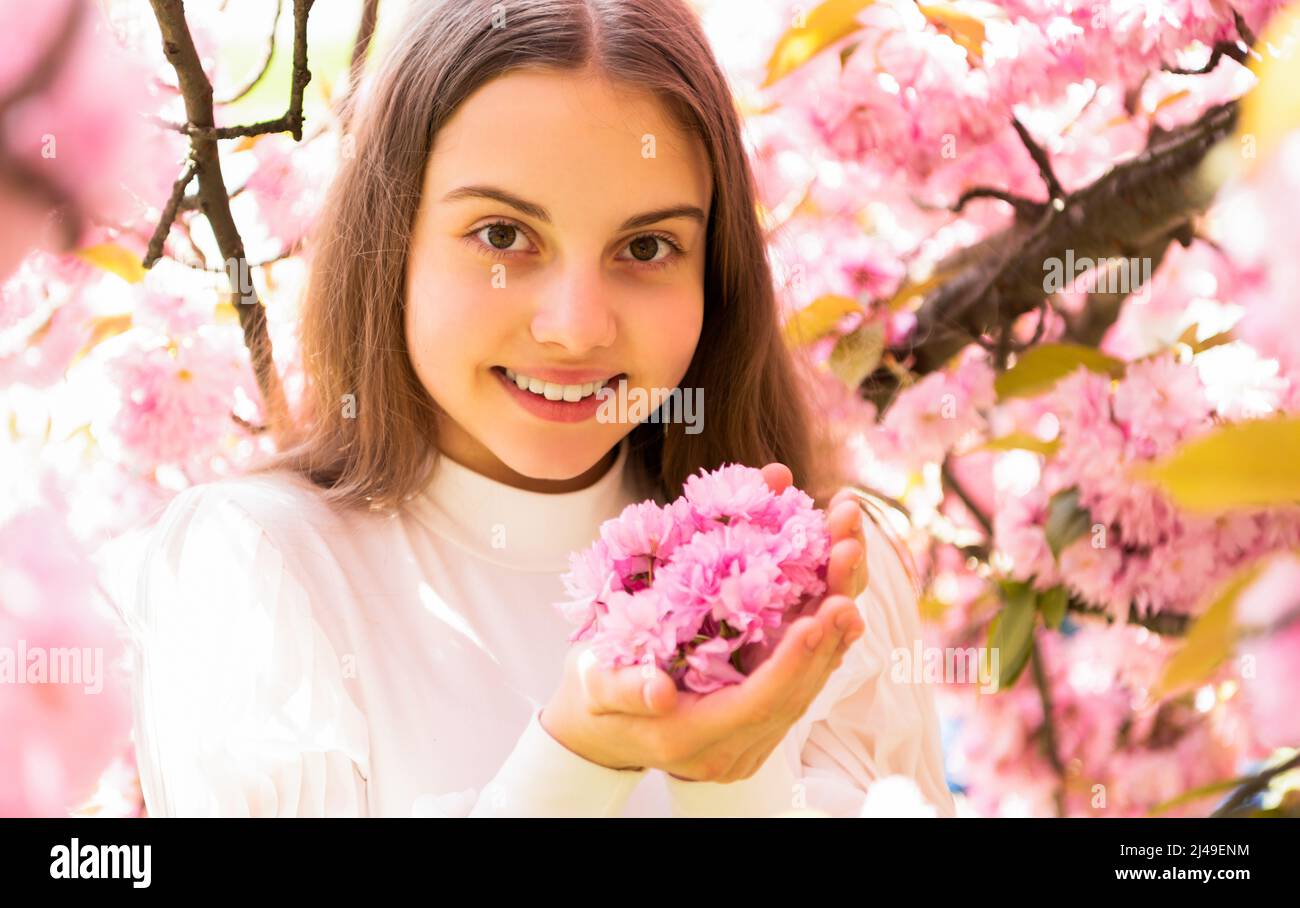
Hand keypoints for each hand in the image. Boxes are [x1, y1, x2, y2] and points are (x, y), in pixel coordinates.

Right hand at [539, 466, 869, 782]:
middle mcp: (733, 743)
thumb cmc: (594, 697)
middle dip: (829, 622)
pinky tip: (843, 576)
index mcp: (691, 736)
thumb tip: (658, 692)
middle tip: (848, 555)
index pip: (758, 704)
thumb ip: (623, 689)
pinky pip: (804, 670)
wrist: (602, 727)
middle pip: (798, 687)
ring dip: (835, 612)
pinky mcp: (763, 711)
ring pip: (810, 676)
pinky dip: (826, 623)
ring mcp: (753, 732)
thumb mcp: (594, 686)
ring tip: (850, 546)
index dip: (792, 661)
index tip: (818, 615)